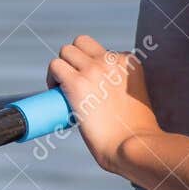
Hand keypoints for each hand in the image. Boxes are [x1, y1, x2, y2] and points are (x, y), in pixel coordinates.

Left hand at [46, 35, 159, 173]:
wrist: (133, 146)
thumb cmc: (135, 134)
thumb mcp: (136, 99)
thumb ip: (123, 89)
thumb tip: (103, 97)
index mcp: (130, 63)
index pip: (103, 51)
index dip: (92, 66)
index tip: (91, 85)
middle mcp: (112, 60)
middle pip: (81, 43)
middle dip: (74, 59)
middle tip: (72, 81)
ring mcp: (94, 69)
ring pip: (65, 51)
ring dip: (61, 67)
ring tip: (61, 87)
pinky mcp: (76, 83)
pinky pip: (55, 66)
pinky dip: (51, 77)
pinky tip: (55, 92)